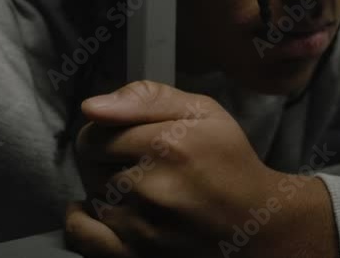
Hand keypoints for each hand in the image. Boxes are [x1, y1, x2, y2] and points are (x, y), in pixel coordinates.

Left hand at [64, 80, 336, 257]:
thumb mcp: (202, 111)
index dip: (106, 131)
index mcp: (167, 145)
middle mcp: (151, 188)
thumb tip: (91, 107)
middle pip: (89, 164)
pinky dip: (83, 222)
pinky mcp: (137, 255)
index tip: (129, 136)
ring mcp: (142, 227)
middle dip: (106, 158)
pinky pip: (84, 237)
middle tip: (138, 161)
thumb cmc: (228, 161)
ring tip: (142, 187)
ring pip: (92, 195)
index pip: (94, 133)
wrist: (257, 224)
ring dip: (106, 189)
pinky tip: (102, 211)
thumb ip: (146, 97)